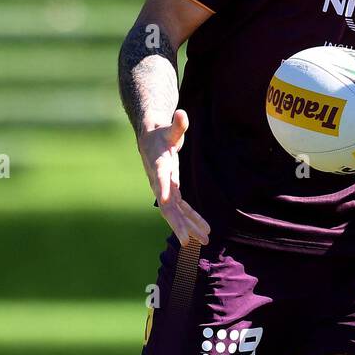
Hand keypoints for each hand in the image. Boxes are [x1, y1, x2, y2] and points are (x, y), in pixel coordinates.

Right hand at [138, 109, 210, 246]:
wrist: (150, 140)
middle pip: (167, 206)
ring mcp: (166, 189)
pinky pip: (182, 209)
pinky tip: (203, 230)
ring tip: (204, 241)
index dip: (163, 193)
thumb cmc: (160, 134)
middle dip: (177, 223)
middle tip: (186, 241)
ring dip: (189, 226)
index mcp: (158, 167)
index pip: (160, 182)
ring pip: (176, 212)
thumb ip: (177, 125)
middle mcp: (160, 182)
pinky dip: (192, 218)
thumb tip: (181, 113)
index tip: (166, 205)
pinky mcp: (172, 191)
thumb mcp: (169, 129)